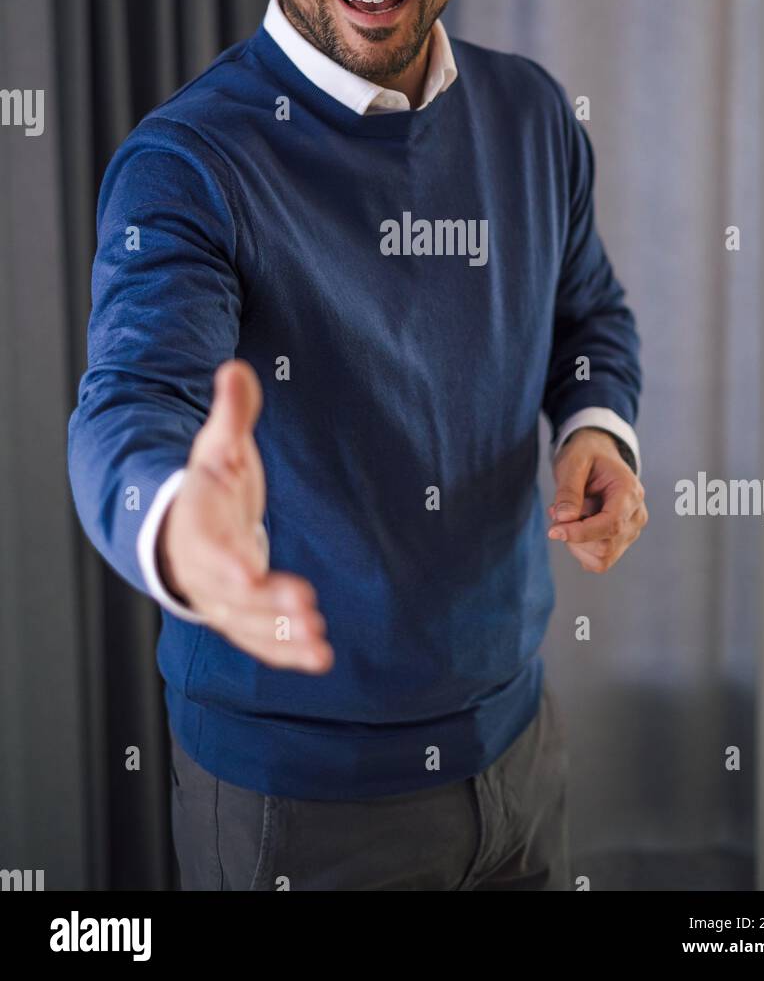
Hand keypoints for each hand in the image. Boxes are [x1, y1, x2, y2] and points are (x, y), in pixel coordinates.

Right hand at [157, 358, 333, 671]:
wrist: (180, 527)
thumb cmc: (208, 484)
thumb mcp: (218, 445)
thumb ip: (231, 413)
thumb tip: (235, 368)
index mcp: (197, 522)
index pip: (209, 545)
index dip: (228, 560)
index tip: (251, 572)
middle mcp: (204, 568)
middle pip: (231, 593)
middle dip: (267, 603)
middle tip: (307, 607)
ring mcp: (219, 597)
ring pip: (246, 623)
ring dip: (281, 635)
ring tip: (319, 642)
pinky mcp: (238, 615)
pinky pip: (258, 640)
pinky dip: (285, 652)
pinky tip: (319, 658)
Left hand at [547, 427, 647, 572]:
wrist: (597, 455)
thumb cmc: (586, 456)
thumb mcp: (573, 463)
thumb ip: (569, 490)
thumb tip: (564, 519)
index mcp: (630, 492)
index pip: (611, 525)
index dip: (580, 532)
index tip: (553, 531)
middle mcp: (637, 515)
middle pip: (605, 546)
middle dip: (574, 536)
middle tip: (556, 512)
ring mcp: (631, 531)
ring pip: (602, 559)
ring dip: (576, 544)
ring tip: (568, 516)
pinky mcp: (621, 541)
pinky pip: (599, 561)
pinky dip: (581, 550)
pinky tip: (576, 527)